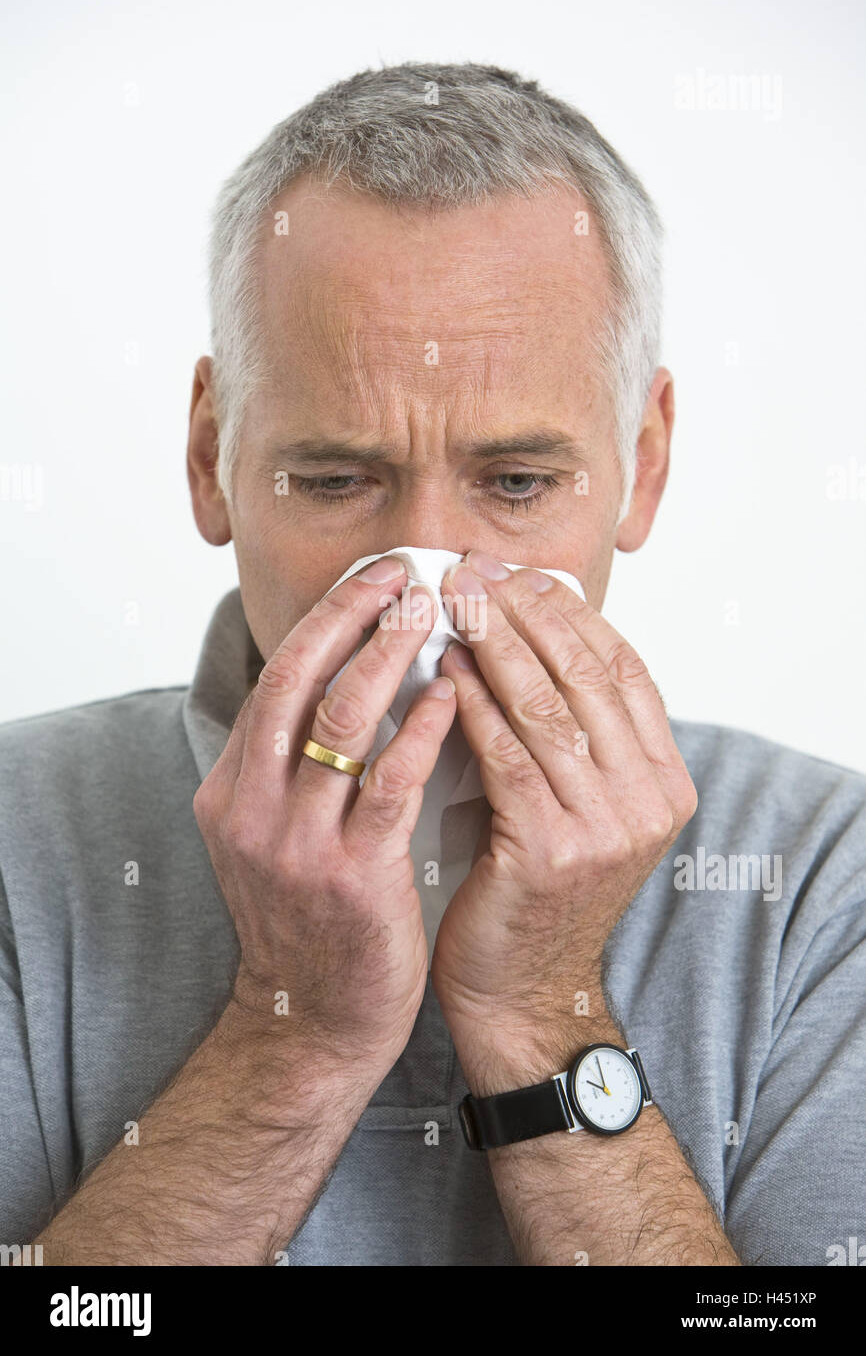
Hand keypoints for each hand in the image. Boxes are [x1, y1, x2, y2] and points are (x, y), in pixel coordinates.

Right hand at [192, 558, 456, 1076]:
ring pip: (339, 722)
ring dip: (387, 657)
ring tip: (429, 614)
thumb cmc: (313, 922)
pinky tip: (451, 696)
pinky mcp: (348, 874)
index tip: (371, 577)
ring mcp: (293, 842)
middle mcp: (249, 807)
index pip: (275, 678)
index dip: (325, 620)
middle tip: (401, 572)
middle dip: (350, 617)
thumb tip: (352, 682)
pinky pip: (388, 784)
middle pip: (296, 681)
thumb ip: (296, 767)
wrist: (310, 1023)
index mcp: (231, 790)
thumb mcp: (277, 836)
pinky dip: (419, 730)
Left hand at [432, 549, 696, 1084]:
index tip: (521, 573)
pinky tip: (442, 672)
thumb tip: (514, 636)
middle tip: (475, 570)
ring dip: (495, 646)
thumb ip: (562, 733)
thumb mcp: (571, 803)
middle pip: (586, 676)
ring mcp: (607, 827)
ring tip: (452, 603)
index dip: (571, 614)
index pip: (623, 669)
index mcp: (663, 780)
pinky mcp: (552, 849)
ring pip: (545, 707)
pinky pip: (507, 755)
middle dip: (526, 614)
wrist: (522, 992)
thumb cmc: (533, 891)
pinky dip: (473, 706)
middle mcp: (648, 799)